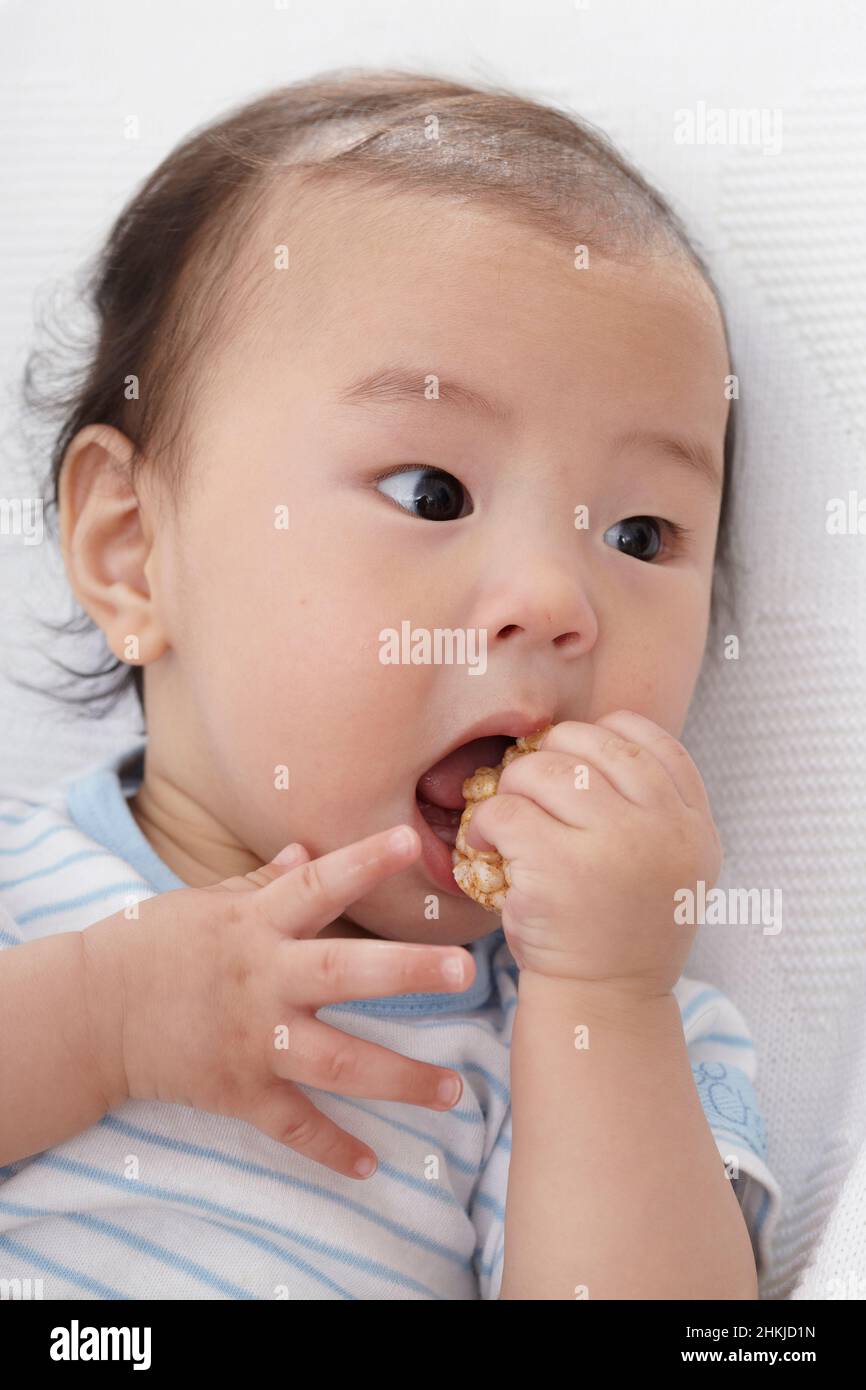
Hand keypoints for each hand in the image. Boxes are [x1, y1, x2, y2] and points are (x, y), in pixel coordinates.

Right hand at [82, 826, 473, 1179]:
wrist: (92, 1014)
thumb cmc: (152, 945)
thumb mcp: (206, 902)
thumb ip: (263, 881)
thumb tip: (306, 848)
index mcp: (257, 925)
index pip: (319, 885)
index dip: (364, 862)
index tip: (412, 841)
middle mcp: (263, 980)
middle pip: (344, 973)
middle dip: (406, 972)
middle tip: (464, 970)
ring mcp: (254, 1040)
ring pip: (336, 1059)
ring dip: (398, 1077)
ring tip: (452, 1091)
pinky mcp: (239, 1091)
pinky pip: (293, 1125)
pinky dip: (330, 1148)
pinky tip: (371, 1166)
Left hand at [462, 710, 721, 995]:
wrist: (603, 1003)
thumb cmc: (621, 927)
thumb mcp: (671, 864)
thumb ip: (654, 805)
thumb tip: (592, 735)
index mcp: (694, 824)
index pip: (651, 738)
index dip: (604, 737)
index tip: (577, 763)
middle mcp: (663, 828)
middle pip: (591, 745)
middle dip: (549, 757)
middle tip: (530, 790)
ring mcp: (614, 845)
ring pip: (542, 770)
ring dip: (512, 787)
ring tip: (507, 820)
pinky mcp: (559, 867)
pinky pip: (505, 810)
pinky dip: (485, 823)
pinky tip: (486, 845)